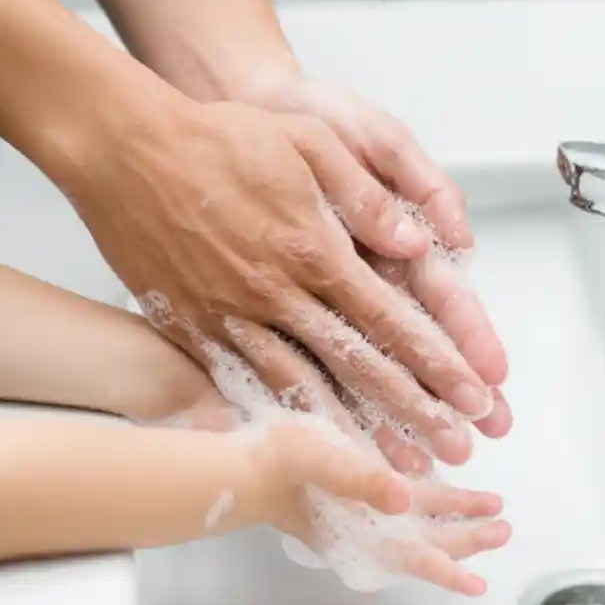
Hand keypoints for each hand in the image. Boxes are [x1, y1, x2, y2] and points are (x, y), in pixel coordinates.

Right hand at [65, 101, 493, 464]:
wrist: (126, 150)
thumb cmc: (219, 138)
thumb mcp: (309, 142)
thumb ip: (365, 195)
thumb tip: (417, 242)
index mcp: (315, 249)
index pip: (394, 320)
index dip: (440, 362)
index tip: (478, 394)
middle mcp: (279, 294)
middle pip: (360, 365)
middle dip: (416, 410)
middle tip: (459, 446)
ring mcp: (233, 317)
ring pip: (307, 388)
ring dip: (359, 429)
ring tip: (400, 466)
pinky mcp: (194, 328)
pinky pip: (247, 383)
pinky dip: (286, 418)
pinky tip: (313, 446)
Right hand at [248, 416, 509, 595]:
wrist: (237, 467)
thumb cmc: (276, 465)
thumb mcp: (324, 461)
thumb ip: (364, 480)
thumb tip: (405, 497)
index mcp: (364, 525)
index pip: (419, 550)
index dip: (455, 554)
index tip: (484, 562)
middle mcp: (364, 529)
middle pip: (426, 541)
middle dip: (467, 538)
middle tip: (503, 528)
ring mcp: (356, 519)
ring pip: (416, 529)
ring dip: (453, 525)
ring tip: (486, 516)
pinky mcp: (347, 504)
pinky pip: (397, 516)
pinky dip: (424, 512)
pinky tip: (431, 502)